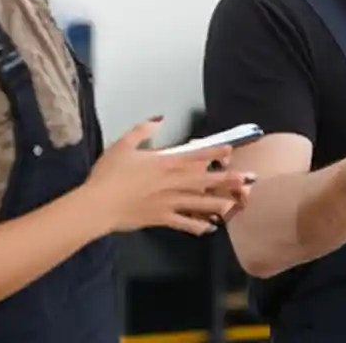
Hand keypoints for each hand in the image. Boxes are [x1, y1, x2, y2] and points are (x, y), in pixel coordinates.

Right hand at [86, 117, 255, 235]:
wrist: (98, 205)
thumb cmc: (109, 174)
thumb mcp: (123, 145)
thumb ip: (142, 130)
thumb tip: (158, 118)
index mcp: (164, 163)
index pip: (195, 156)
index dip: (214, 153)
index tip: (229, 151)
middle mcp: (172, 182)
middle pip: (205, 180)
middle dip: (227, 179)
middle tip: (247, 179)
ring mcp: (168, 202)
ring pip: (199, 203)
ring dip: (219, 203)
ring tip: (236, 204)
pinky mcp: (161, 218)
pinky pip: (184, 222)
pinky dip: (197, 225)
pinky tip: (209, 228)